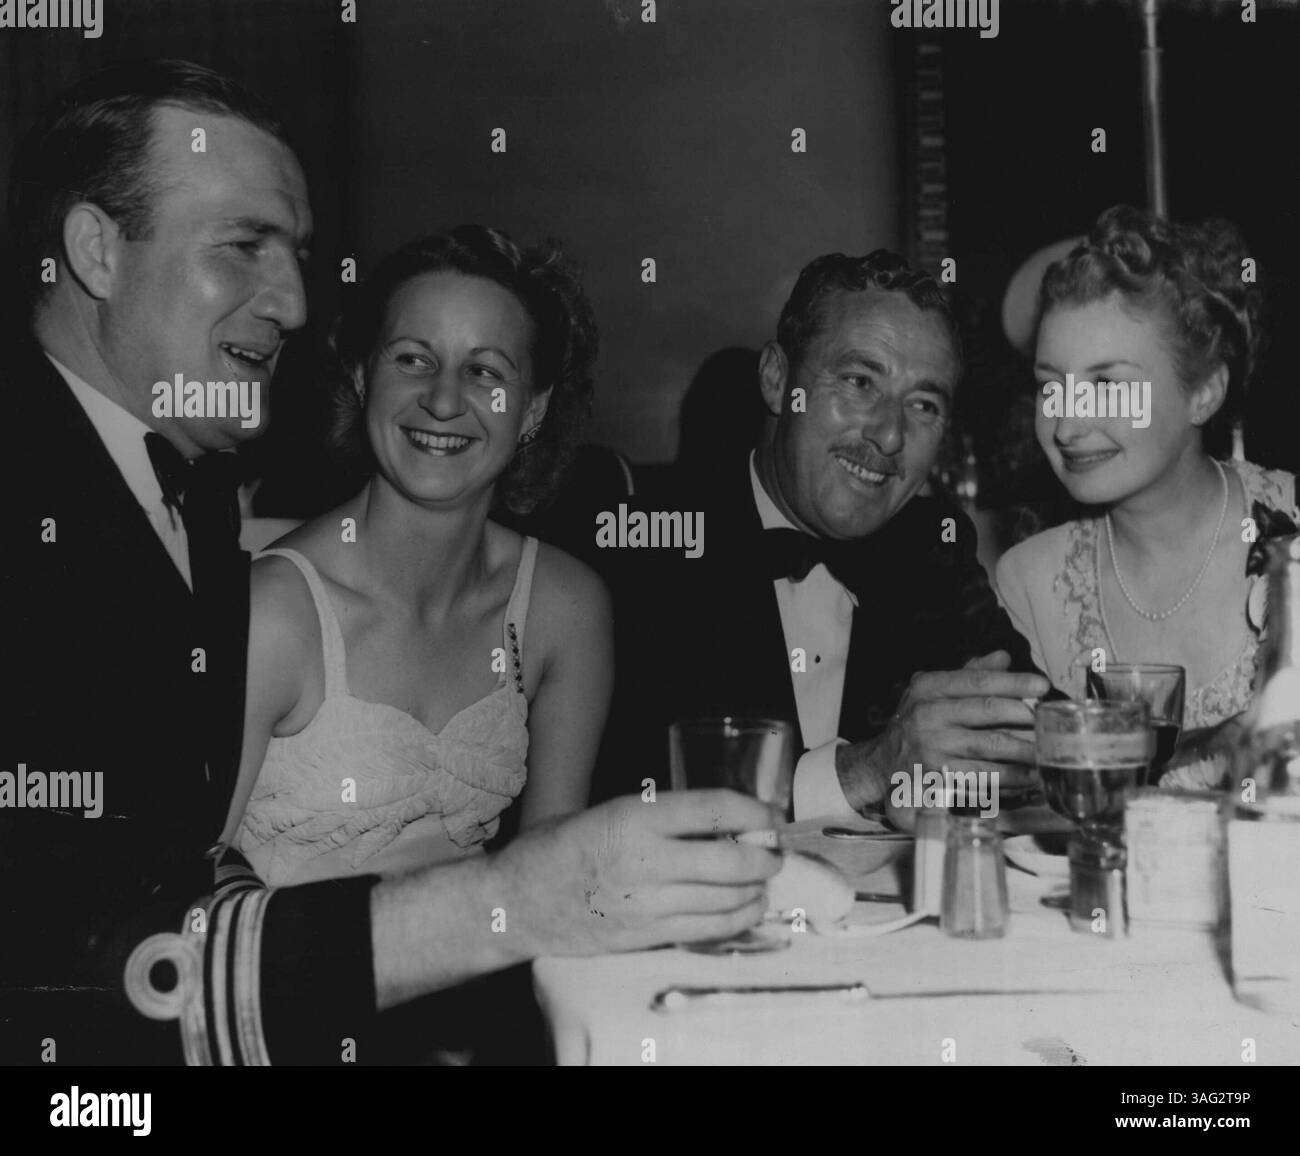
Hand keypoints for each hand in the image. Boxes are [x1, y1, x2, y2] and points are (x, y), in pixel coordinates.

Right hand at [492, 790, 783, 955]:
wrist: (516, 902)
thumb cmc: (558, 847)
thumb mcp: (607, 809)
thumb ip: (658, 814)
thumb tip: (717, 817)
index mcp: (635, 817)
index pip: (714, 808)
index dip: (753, 811)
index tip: (769, 816)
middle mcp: (647, 860)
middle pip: (731, 859)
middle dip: (765, 856)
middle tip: (774, 851)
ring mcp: (648, 903)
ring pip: (726, 898)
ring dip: (756, 888)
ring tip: (763, 879)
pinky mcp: (647, 936)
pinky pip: (708, 929)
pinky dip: (737, 917)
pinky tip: (747, 907)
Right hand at [836, 650, 1049, 822]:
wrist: (880, 763)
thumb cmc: (914, 723)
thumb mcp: (932, 691)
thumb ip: (968, 674)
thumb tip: (1003, 657)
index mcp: (929, 688)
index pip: (977, 681)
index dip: (1013, 682)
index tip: (1042, 685)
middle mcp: (928, 715)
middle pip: (987, 711)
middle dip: (1024, 716)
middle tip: (1048, 721)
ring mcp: (932, 748)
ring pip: (989, 748)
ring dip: (1023, 751)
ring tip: (1046, 751)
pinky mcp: (937, 777)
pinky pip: (981, 777)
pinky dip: (1008, 778)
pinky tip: (1027, 777)